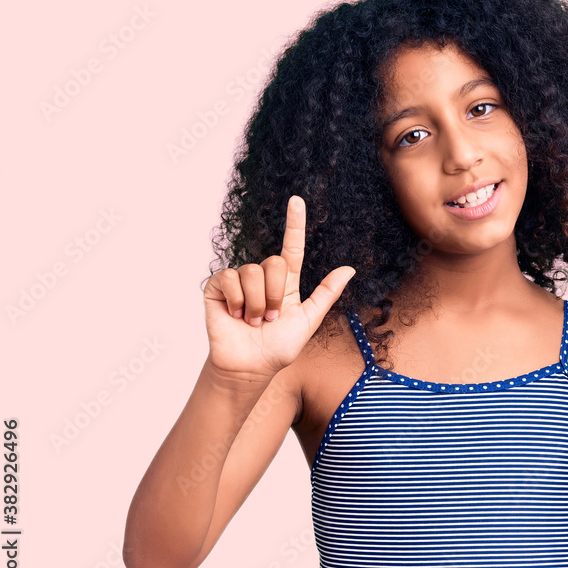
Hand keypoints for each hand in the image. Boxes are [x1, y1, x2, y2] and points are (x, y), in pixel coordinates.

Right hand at [203, 195, 355, 378]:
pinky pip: (229, 278)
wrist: (250, 367)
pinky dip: (236, 300)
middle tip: (271, 318)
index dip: (294, 223)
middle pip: (273, 262)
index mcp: (285, 283)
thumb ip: (326, 293)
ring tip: (253, 320)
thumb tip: (349, 269)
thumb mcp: (309, 320)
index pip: (291, 247)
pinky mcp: (217, 288)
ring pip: (252, 272)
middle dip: (275, 295)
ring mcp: (239, 282)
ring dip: (257, 303)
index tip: (297, 200)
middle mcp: (262, 278)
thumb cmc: (278, 348)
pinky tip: (235, 315)